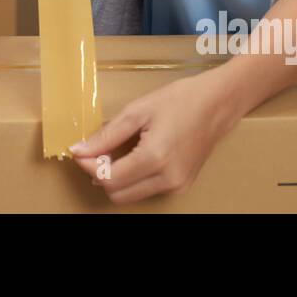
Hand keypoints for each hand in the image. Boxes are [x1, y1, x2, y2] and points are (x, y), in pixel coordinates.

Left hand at [69, 73, 234, 204]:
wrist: (217, 103)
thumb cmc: (179, 100)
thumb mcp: (137, 111)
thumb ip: (106, 135)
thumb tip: (79, 150)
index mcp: (155, 158)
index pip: (108, 178)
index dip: (88, 166)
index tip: (79, 151)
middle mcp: (168, 179)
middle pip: (117, 193)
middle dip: (100, 174)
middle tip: (95, 150)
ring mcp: (177, 186)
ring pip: (130, 195)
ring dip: (115, 178)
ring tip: (114, 151)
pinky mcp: (182, 186)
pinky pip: (147, 190)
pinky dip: (133, 179)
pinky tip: (133, 156)